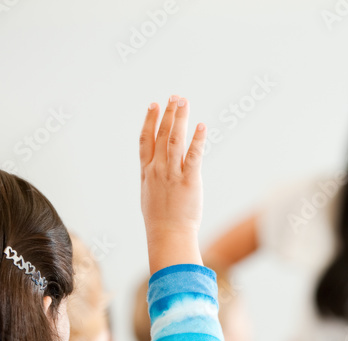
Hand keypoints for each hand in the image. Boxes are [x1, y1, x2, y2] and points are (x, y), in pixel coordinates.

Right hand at [139, 96, 206, 272]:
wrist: (167, 235)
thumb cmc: (160, 221)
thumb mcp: (150, 196)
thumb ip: (153, 179)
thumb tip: (155, 172)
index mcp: (147, 173)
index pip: (145, 141)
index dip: (149, 121)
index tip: (153, 105)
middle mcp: (158, 170)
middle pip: (161, 135)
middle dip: (168, 114)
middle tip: (174, 97)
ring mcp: (172, 174)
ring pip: (175, 141)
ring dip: (180, 119)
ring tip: (184, 102)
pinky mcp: (188, 181)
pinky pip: (193, 156)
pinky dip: (197, 140)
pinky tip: (201, 126)